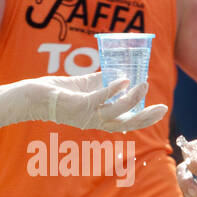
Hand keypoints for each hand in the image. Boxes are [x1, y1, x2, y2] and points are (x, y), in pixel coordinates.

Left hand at [0, 71, 167, 132]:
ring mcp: (85, 115)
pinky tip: (123, 80)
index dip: (143, 118)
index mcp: (97, 117)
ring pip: (116, 112)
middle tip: (163, 109)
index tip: (159, 110)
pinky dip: (113, 89)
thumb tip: (120, 74)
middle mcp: (93, 120)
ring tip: (143, 85)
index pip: (125, 121)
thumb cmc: (57, 91)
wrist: (33, 96)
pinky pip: (99, 99)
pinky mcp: (77, 105)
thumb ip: (102, 82)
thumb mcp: (85, 86)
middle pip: (126, 123)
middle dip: (145, 118)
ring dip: (132, 100)